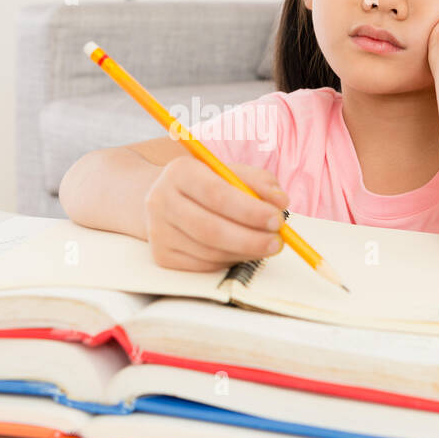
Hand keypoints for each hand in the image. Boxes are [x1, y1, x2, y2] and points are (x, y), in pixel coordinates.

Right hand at [143, 157, 288, 271]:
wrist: (166, 199)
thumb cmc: (207, 185)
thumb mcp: (231, 173)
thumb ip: (259, 182)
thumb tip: (280, 201)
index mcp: (180, 171)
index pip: (216, 194)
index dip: (250, 210)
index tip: (278, 219)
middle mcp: (161, 200)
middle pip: (210, 228)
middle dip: (250, 239)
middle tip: (277, 242)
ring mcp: (158, 231)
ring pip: (209, 252)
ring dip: (244, 252)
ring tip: (264, 245)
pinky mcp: (161, 256)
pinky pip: (204, 266)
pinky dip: (229, 261)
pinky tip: (241, 251)